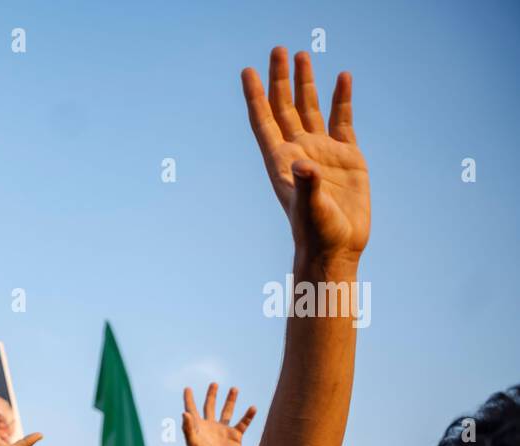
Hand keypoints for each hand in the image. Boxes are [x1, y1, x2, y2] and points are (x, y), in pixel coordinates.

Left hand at [181, 384, 256, 445]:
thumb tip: (184, 413)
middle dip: (212, 395)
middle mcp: (211, 426)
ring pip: (227, 411)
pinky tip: (253, 407)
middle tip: (214, 384)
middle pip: (210, 407)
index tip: (187, 388)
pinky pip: (243, 423)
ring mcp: (223, 430)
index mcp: (199, 426)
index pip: (192, 409)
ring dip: (230, 400)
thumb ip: (188, 428)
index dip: (189, 399)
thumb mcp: (193, 442)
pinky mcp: (235, 436)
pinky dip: (248, 415)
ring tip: (234, 388)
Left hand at [242, 49, 368, 269]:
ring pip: (310, 108)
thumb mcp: (311, 209)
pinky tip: (342, 77)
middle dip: (280, 79)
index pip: (263, 121)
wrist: (338, 248)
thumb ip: (307, 186)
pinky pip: (342, 120)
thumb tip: (304, 163)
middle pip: (284, 108)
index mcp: (281, 162)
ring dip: (306, 83)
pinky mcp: (347, 157)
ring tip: (302, 55)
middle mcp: (298, 152)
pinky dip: (341, 98)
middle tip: (277, 50)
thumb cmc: (317, 233)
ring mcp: (322, 152)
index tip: (247, 71)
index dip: (255, 96)